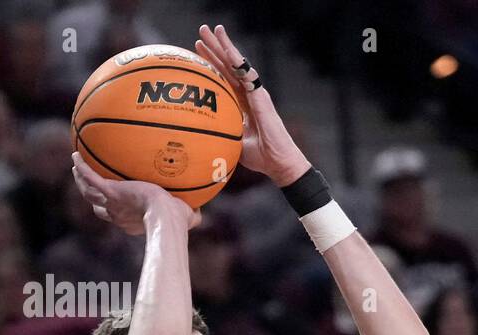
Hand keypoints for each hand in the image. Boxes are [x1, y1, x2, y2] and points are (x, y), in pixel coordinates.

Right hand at [71, 152, 199, 234]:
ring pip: (88, 192)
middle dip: (93, 196)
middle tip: (90, 184)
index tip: (117, 201)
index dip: (116, 209)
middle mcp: (118, 214)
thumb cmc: (178, 221)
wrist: (166, 217)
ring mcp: (112, 203)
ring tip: (76, 167)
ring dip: (81, 181)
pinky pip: (90, 178)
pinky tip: (75, 156)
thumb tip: (202, 210)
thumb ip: (193, 213)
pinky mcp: (111, 191)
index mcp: (132, 220)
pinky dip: (82, 168)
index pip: (119, 215)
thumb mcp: (188, 216)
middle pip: (98, 206)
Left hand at [196, 24, 309, 185]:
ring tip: (212, 29)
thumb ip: (222, 132)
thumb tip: (200, 134)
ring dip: (224, 46)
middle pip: (229, 66)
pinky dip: (237, 60)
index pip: (225, 78)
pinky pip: (248, 75)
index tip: (198, 49)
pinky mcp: (262, 97)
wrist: (280, 163)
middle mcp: (250, 95)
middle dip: (216, 48)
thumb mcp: (234, 141)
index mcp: (243, 103)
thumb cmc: (261, 157)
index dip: (212, 63)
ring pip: (237, 65)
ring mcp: (257, 94)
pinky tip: (227, 48)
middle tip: (202, 30)